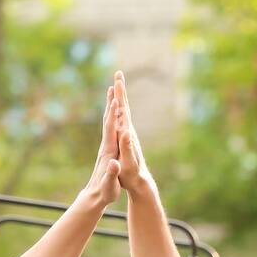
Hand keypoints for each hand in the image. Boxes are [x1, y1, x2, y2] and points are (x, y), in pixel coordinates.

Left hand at [80, 84, 121, 208]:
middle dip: (110, 102)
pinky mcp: (107, 150)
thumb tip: (114, 165)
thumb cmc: (105, 191)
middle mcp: (105, 145)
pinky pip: (110, 128)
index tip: (116, 100)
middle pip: (107, 119)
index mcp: (108, 151)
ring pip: (108, 122)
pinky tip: (114, 113)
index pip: (110, 130)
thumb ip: (112, 174)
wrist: (95, 196)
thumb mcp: (110, 184)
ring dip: (110, 106)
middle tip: (113, 85)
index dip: (113, 116)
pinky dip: (112, 117)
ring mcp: (106, 147)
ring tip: (112, 92)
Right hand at [112, 70, 152, 192]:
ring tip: (117, 83)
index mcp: (126, 135)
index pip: (122, 113)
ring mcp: (127, 134)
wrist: (139, 182)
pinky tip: (117, 103)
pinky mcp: (125, 138)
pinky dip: (118, 108)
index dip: (119, 98)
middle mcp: (128, 132)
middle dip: (121, 90)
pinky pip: (121, 119)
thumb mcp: (128, 163)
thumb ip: (127, 148)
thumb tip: (126, 133)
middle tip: (118, 73)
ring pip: (123, 111)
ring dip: (120, 96)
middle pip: (124, 107)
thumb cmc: (131, 175)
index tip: (116, 83)